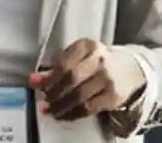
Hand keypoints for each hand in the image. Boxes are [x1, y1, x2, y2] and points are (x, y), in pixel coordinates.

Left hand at [28, 39, 145, 120]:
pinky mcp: (113, 96)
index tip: (36, 86)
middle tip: (44, 102)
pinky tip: (64, 115)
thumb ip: (55, 68)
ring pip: (79, 96)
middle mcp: (100, 60)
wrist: (128, 69)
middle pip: (72, 79)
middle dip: (54, 93)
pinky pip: (89, 108)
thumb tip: (33, 80)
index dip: (49, 78)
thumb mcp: (77, 58)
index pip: (65, 63)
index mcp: (88, 45)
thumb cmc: (96, 62)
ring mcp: (108, 79)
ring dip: (61, 106)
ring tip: (51, 110)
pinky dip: (73, 114)